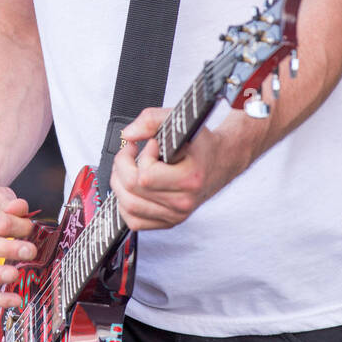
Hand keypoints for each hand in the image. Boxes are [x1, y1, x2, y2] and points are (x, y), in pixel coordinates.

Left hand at [110, 107, 233, 231]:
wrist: (221, 161)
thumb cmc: (202, 145)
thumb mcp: (181, 122)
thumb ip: (151, 120)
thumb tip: (128, 134)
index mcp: (190, 180)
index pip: (146, 176)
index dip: (142, 156)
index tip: (151, 145)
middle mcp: (183, 202)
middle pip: (132, 190)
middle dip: (122, 165)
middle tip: (130, 152)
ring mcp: (175, 215)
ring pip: (128, 207)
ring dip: (119, 183)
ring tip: (129, 167)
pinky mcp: (169, 222)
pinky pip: (134, 221)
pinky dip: (125, 203)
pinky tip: (132, 188)